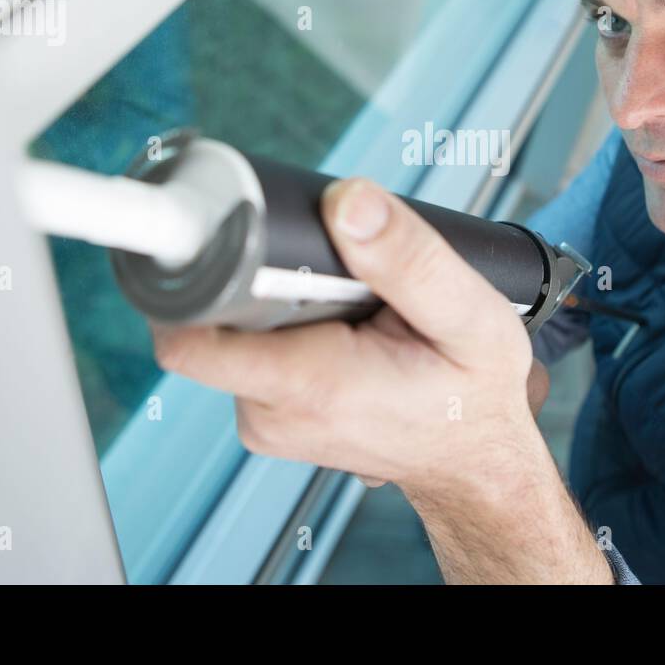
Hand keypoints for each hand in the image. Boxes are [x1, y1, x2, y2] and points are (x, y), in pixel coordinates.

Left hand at [151, 176, 545, 498]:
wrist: (473, 463)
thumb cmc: (473, 399)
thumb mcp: (470, 318)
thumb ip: (408, 257)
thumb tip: (347, 201)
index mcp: (309, 385)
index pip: (191, 333)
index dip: (199, 271)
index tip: (225, 232)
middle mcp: (270, 410)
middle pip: (218, 310)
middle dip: (268, 274)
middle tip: (342, 280)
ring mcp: (263, 416)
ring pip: (235, 323)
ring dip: (284, 300)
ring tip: (354, 311)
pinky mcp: (266, 412)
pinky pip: (251, 345)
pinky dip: (290, 326)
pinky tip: (344, 332)